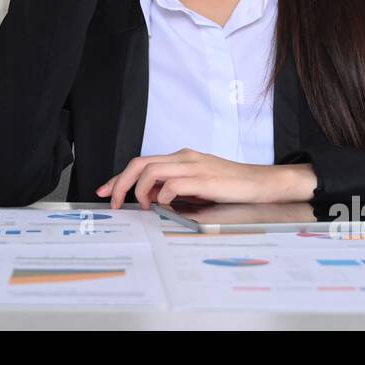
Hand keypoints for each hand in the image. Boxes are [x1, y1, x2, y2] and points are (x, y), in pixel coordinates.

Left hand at [95, 148, 317, 208]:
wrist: (259, 183)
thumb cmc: (230, 185)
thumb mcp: (196, 184)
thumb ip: (173, 187)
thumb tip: (150, 196)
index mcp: (180, 158)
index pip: (141, 163)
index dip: (119, 177)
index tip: (104, 191)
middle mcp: (183, 157)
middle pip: (140, 163)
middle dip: (120, 183)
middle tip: (114, 202)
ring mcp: (193, 166)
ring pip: (151, 170)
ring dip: (140, 191)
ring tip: (144, 206)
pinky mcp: (203, 179)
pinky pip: (173, 185)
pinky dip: (163, 197)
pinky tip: (166, 206)